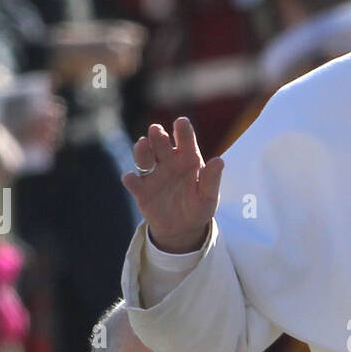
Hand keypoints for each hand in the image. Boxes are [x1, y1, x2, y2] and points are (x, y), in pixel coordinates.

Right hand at [121, 116, 223, 253]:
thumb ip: (211, 180)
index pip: (185, 139)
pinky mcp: (141, 190)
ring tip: (142, 144)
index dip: (183, 130)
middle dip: (157, 135)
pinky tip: (131, 178)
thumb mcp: (208, 197)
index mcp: (187, 158)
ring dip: (141, 150)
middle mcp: (168, 161)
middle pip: (160, 143)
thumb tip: (220, 161)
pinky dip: (130, 179)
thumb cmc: (198, 207)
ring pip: (143, 157)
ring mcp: (153, 174)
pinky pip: (133, 182)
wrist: (182, 229)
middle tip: (156, 130)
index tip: (181, 122)